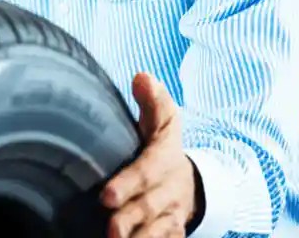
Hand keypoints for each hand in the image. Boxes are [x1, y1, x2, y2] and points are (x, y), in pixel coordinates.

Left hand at [100, 73, 200, 237]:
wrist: (191, 184)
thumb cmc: (162, 149)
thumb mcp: (163, 123)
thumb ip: (153, 102)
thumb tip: (142, 77)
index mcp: (165, 159)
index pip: (147, 171)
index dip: (129, 184)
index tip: (107, 196)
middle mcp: (169, 190)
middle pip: (151, 206)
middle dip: (131, 217)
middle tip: (111, 228)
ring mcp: (170, 215)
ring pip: (159, 231)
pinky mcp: (170, 234)